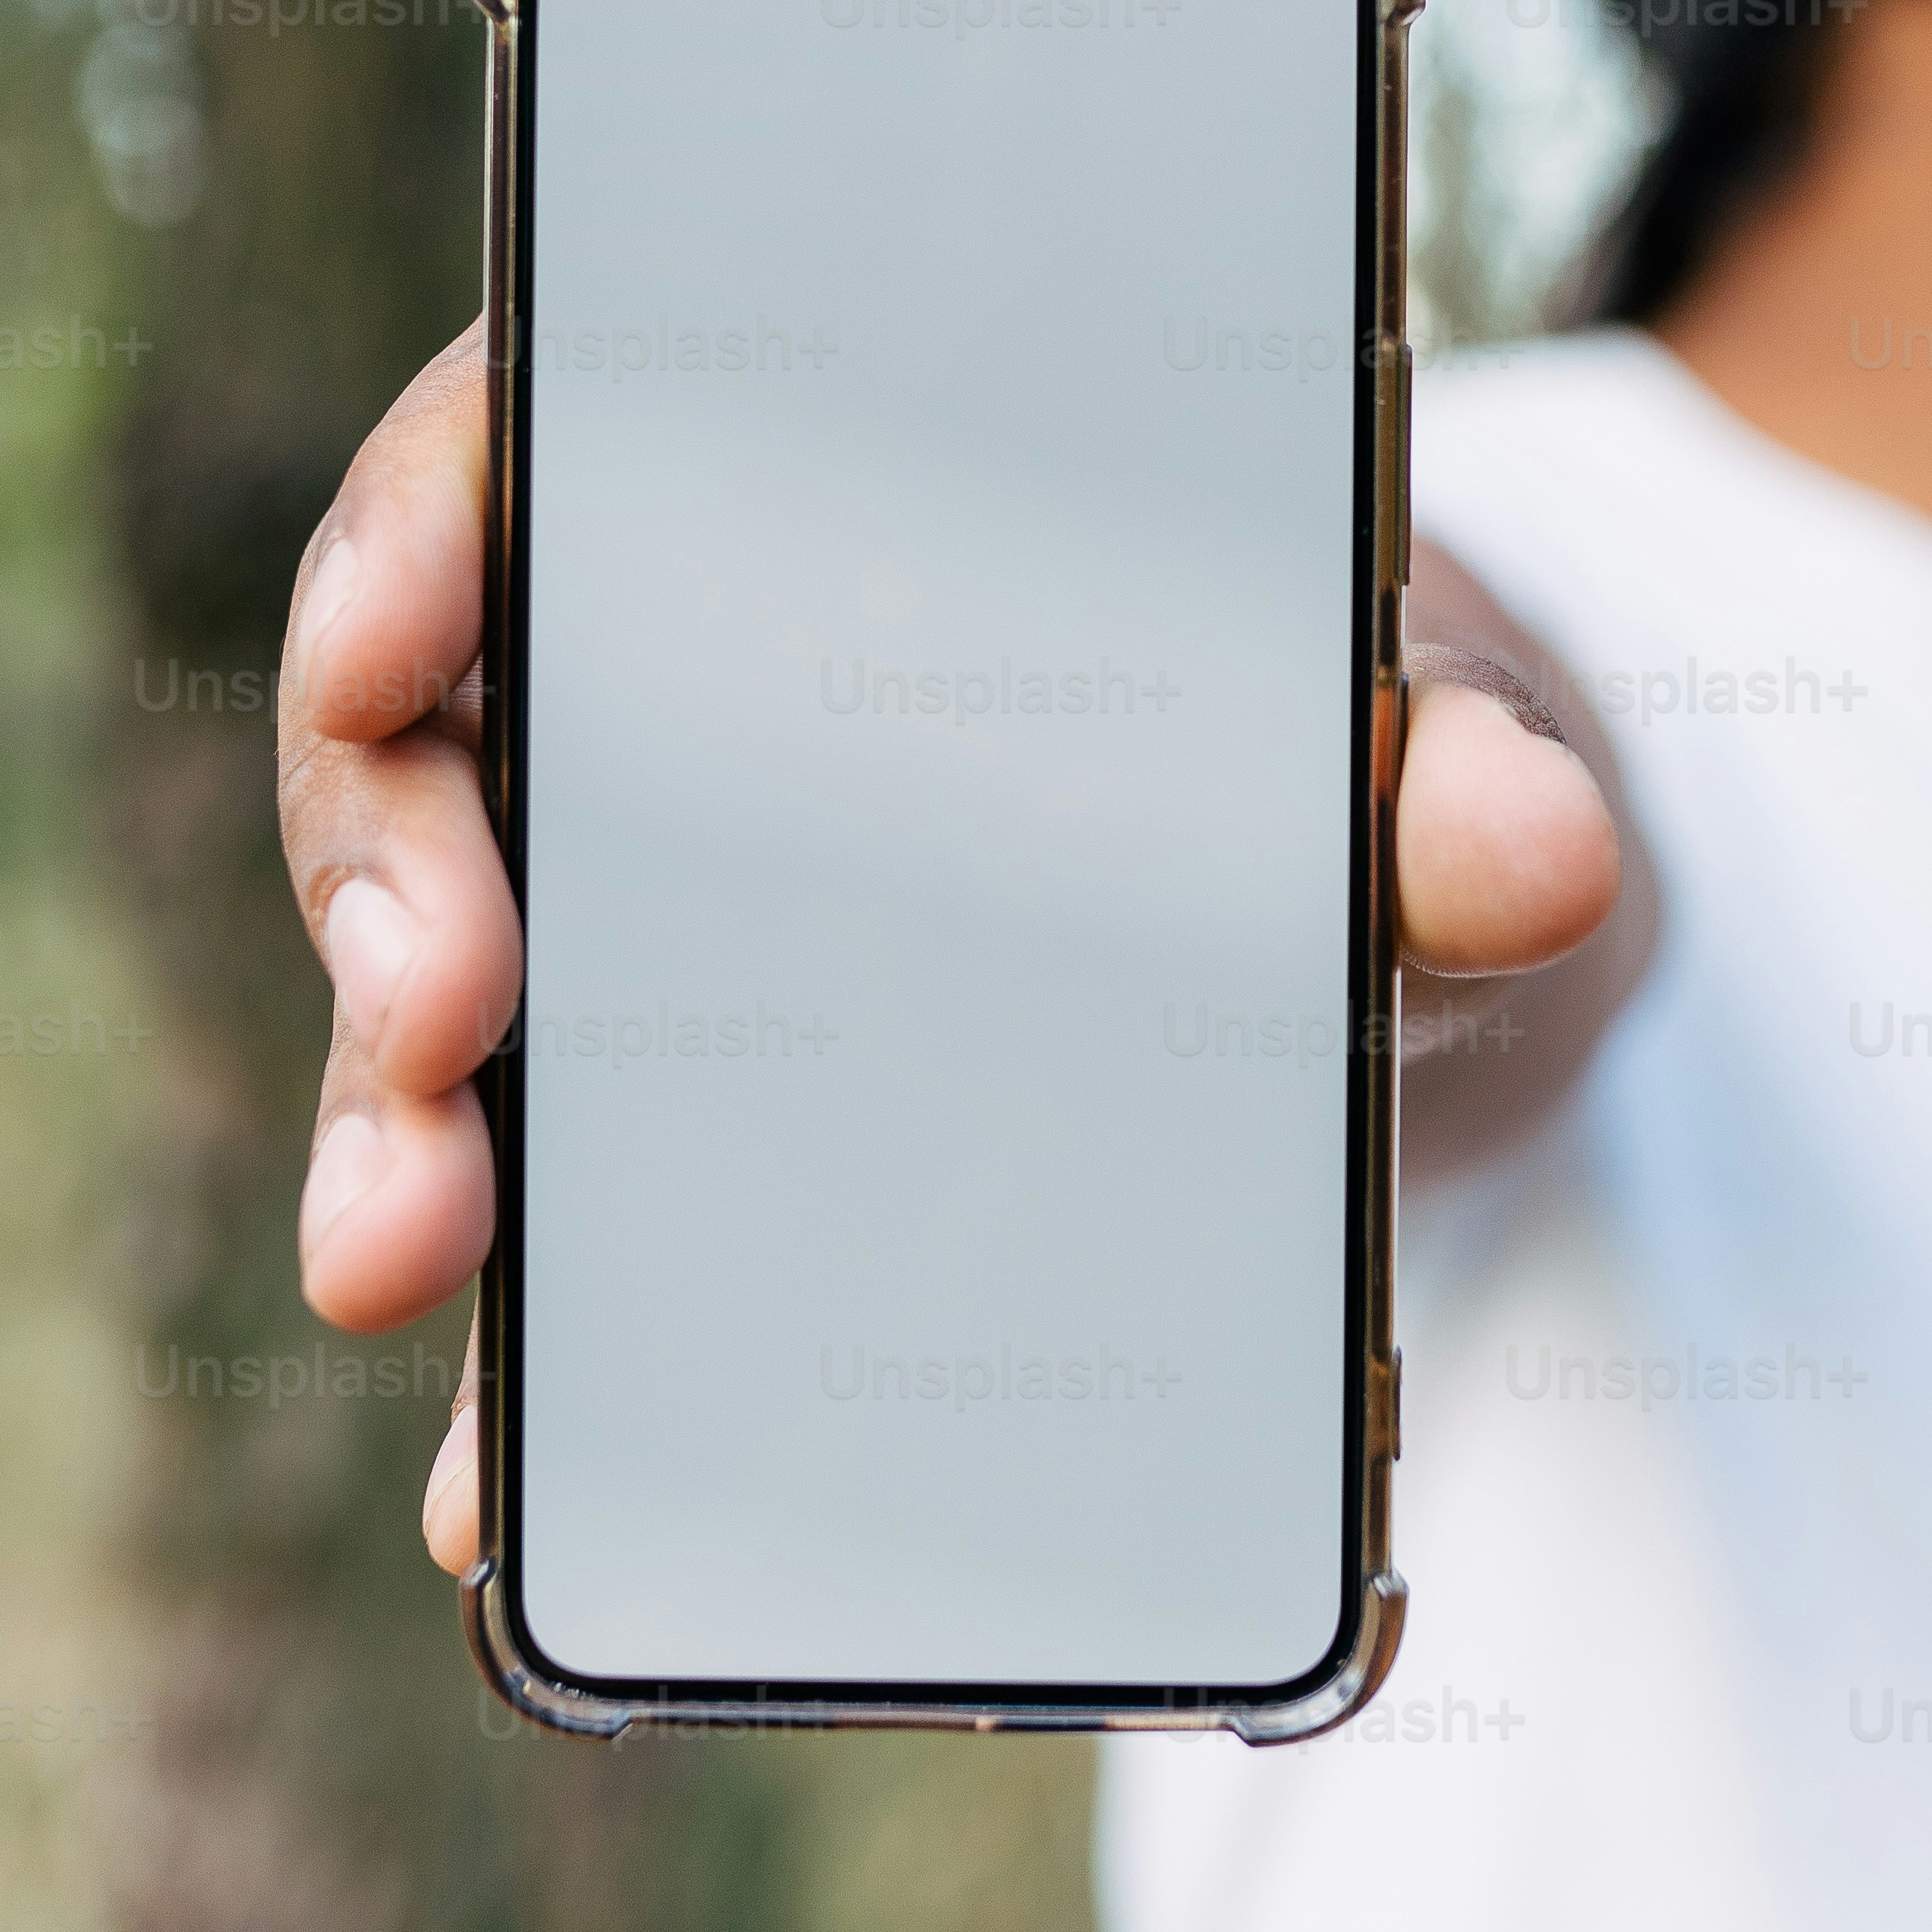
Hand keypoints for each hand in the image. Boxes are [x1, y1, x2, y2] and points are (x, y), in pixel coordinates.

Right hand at [276, 327, 1624, 1571]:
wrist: (1384, 937)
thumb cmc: (1343, 756)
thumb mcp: (1414, 751)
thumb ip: (1459, 780)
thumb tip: (1543, 846)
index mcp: (788, 496)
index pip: (533, 442)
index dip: (418, 526)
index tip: (389, 635)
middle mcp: (651, 696)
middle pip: (430, 745)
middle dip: (388, 890)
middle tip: (430, 1024)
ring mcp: (635, 932)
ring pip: (437, 1005)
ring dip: (391, 1136)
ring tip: (410, 1265)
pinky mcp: (673, 1151)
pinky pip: (556, 1243)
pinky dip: (519, 1367)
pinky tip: (506, 1489)